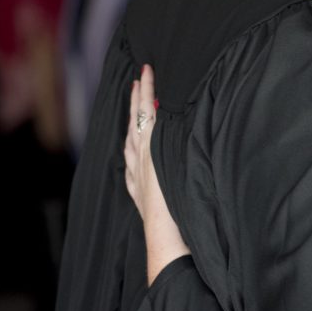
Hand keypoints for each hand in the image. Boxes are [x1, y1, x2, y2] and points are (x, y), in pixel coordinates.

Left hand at [124, 64, 189, 284]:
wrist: (168, 240)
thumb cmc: (181, 204)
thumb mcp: (181, 165)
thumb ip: (177, 140)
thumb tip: (170, 112)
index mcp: (151, 150)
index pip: (147, 112)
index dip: (147, 90)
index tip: (147, 70)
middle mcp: (140, 160)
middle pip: (135, 123)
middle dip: (137, 99)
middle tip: (138, 78)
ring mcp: (137, 176)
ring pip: (130, 142)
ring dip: (132, 121)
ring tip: (135, 107)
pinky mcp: (139, 192)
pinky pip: (130, 163)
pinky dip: (131, 149)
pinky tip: (131, 151)